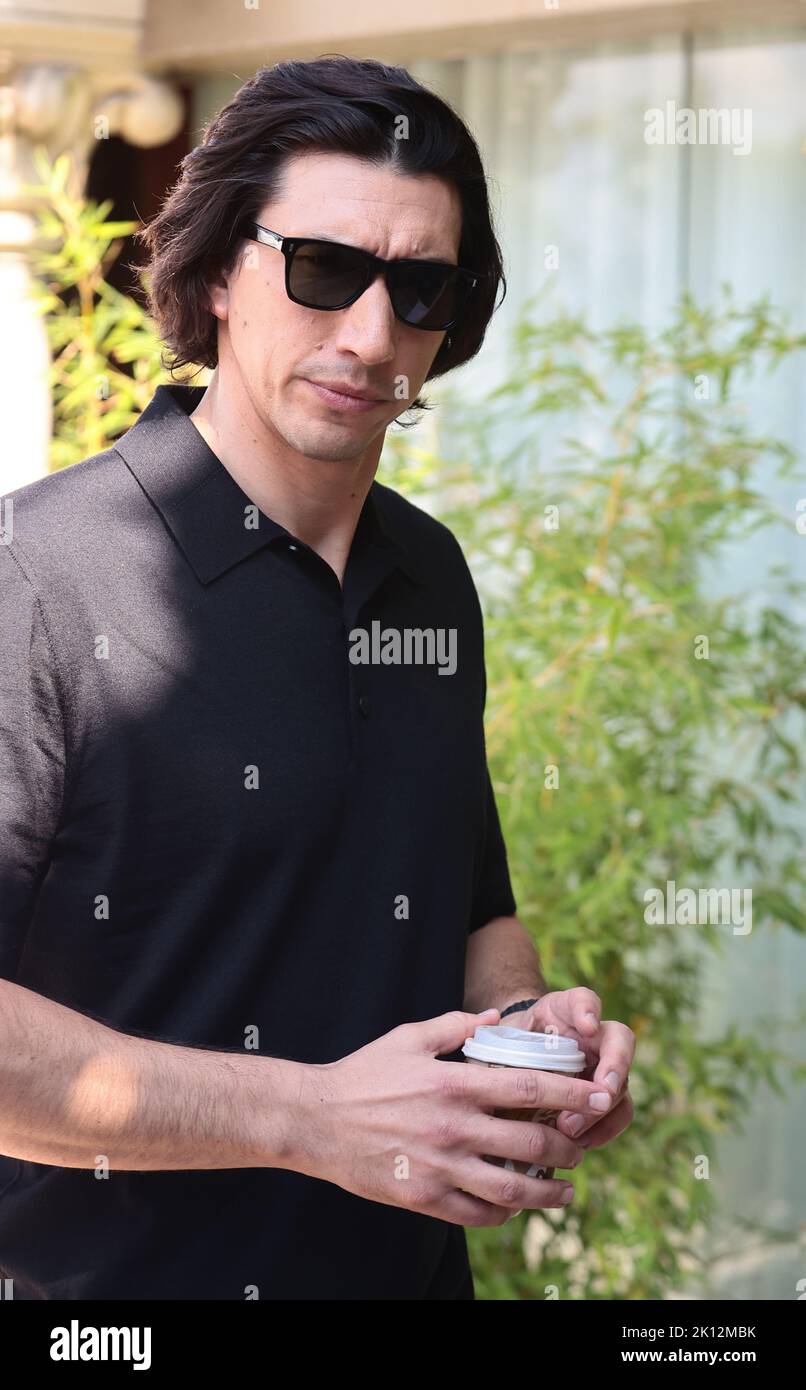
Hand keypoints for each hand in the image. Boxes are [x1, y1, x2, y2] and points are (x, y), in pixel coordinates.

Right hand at [290, 1007, 607, 1227]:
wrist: (315, 1120)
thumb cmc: (364, 1074)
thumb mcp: (408, 1038)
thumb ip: (455, 1026)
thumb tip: (495, 1018)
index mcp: (455, 1083)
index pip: (529, 1088)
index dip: (572, 1093)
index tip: (599, 1094)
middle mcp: (454, 1127)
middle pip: (531, 1143)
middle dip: (569, 1147)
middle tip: (583, 1147)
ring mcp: (440, 1166)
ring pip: (511, 1188)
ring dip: (547, 1193)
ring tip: (565, 1192)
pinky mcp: (424, 1197)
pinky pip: (476, 1214)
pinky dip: (504, 1214)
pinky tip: (515, 1207)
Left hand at [502, 988, 634, 1149]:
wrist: (516, 1060)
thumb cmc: (510, 1041)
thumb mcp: (502, 1028)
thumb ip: (496, 1025)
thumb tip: (492, 1023)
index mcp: (571, 1014)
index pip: (586, 1000)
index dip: (590, 1011)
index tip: (586, 1026)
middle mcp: (597, 1040)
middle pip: (618, 1050)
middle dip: (609, 1076)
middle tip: (595, 1097)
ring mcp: (604, 1071)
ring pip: (621, 1090)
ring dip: (601, 1113)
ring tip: (570, 1131)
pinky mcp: (600, 1101)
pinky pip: (614, 1117)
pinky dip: (600, 1132)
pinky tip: (578, 1143)